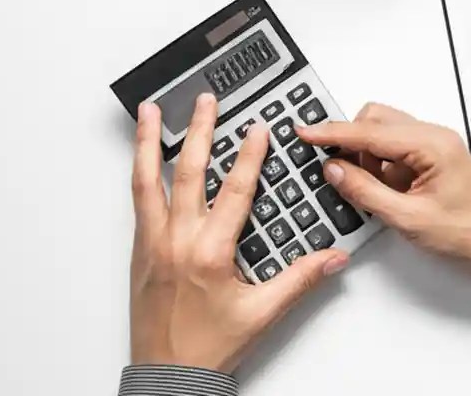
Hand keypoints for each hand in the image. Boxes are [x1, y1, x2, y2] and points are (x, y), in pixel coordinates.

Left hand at [129, 94, 347, 371]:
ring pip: (147, 181)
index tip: (257, 129)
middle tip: (205, 102)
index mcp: (209, 252)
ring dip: (148, 143)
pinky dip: (140, 173)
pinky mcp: (140, 252)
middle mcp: (176, 240)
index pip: (235, 191)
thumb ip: (300, 280)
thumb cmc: (207, 348)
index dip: (249, 156)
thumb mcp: (262, 313)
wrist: (167, 377)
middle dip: (198, 131)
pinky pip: (138, 201)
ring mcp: (152, 243)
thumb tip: (333, 258)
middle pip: (187, 172)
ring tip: (149, 112)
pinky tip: (143, 160)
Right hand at [296, 103, 470, 304]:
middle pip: (376, 121)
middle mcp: (435, 137)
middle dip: (352, 143)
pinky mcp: (436, 161)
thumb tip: (334, 169)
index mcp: (431, 144)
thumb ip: (366, 191)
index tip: (304, 133)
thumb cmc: (469, 235)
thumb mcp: (408, 219)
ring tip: (369, 192)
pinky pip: (398, 152)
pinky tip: (385, 194)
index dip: (332, 133)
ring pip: (385, 136)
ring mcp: (437, 147)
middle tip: (336, 173)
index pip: (369, 131)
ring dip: (368, 157)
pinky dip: (383, 167)